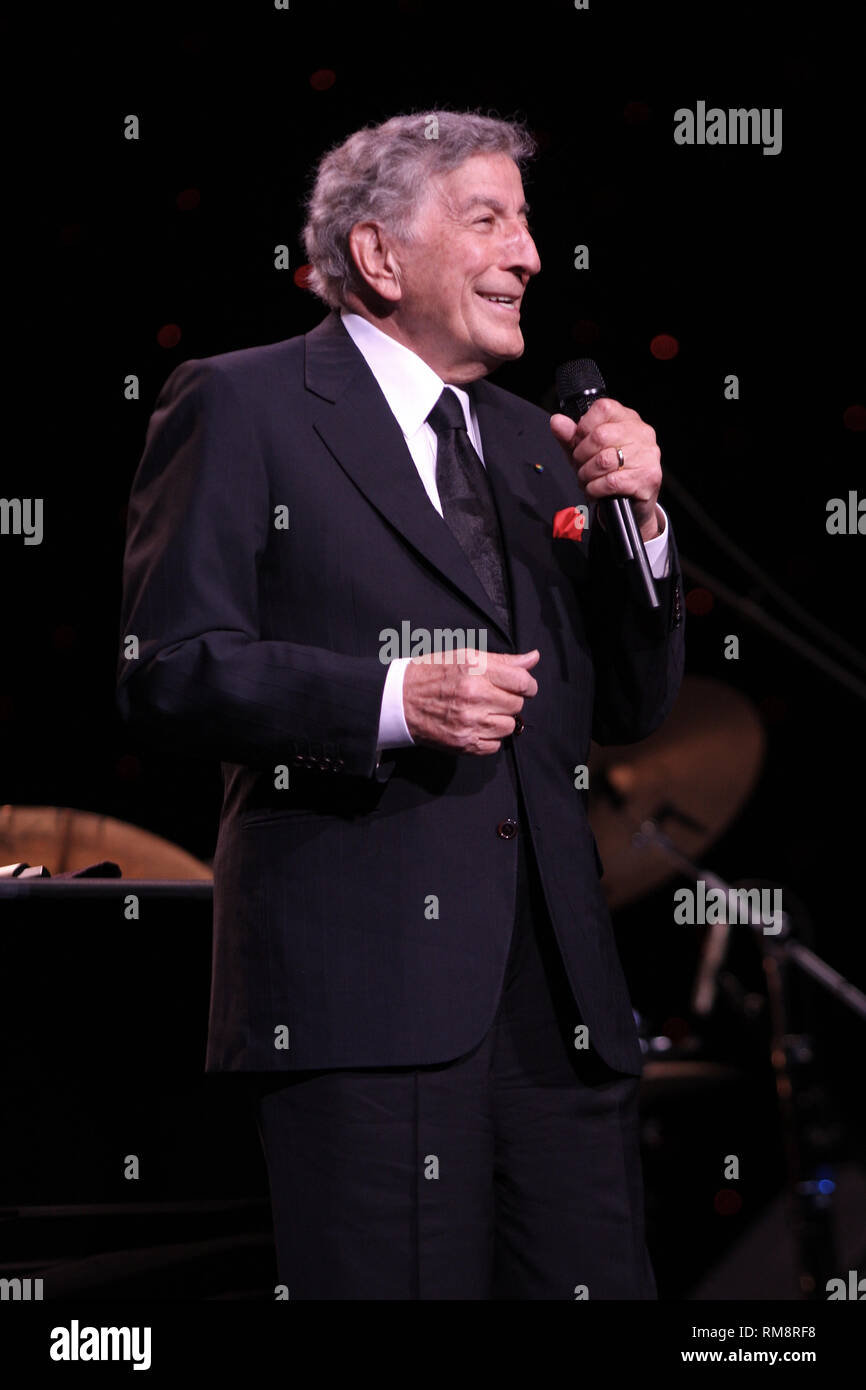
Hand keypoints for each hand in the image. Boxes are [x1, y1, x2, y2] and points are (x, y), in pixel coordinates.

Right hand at [402, 648, 538, 755]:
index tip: (523, 686)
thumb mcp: (464, 657)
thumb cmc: (431, 674)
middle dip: (510, 700)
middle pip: (517, 704)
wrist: (398, 700)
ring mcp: (469, 722)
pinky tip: (476, 725)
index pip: (522, 681)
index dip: (528, 684)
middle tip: (494, 696)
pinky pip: (495, 745)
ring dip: (501, 719)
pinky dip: (490, 737)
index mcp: (475, 670)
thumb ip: (502, 660)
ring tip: (483, 711)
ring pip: (509, 726)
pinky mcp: (464, 743)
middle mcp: (474, 696)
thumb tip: (533, 658)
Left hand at [550, 398, 662, 540]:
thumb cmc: (609, 474)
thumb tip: (557, 421)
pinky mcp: (648, 478)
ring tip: (587, 480)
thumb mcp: (585, 452)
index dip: (583, 429)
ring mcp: (648, 455)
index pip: (602, 409)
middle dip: (581, 456)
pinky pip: (611, 481)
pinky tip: (595, 490)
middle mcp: (642, 433)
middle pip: (600, 436)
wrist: (630, 506)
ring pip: (603, 461)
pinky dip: (595, 489)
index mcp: (628, 419)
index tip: (579, 444)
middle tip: (581, 467)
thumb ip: (570, 437)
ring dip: (587, 475)